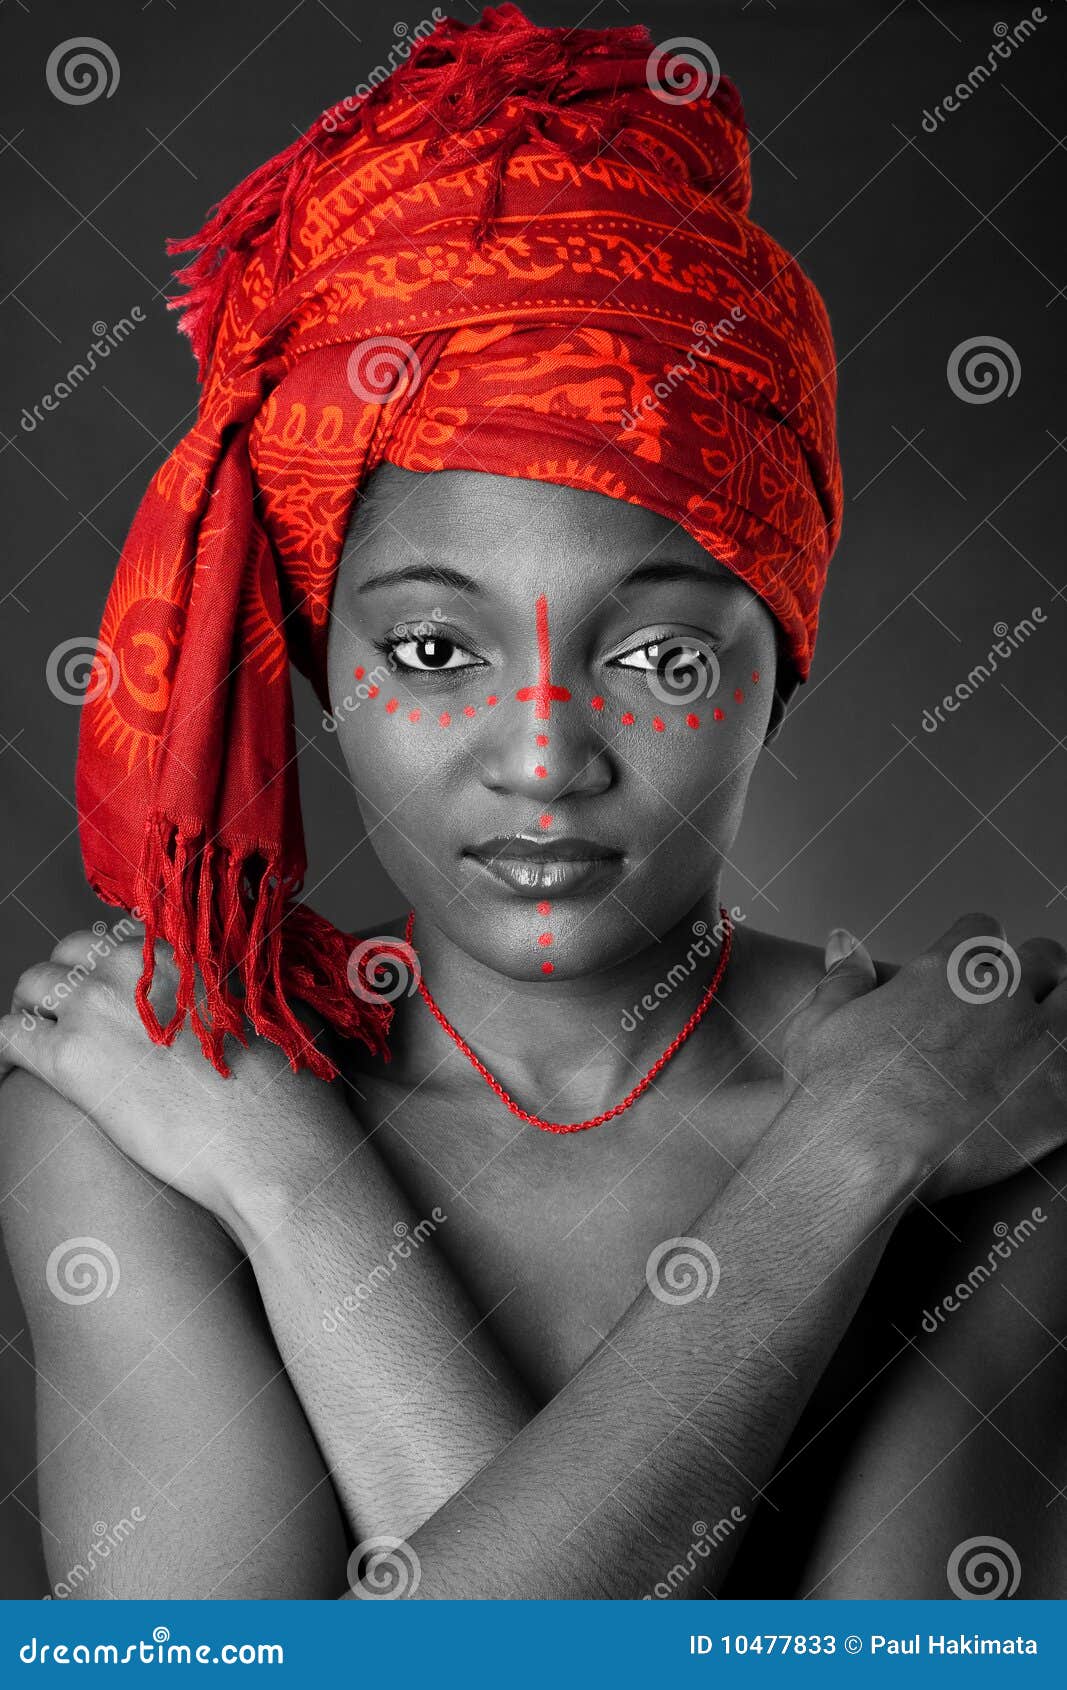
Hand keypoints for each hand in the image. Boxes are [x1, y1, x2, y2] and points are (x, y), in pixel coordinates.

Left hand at [0, 920, 354, 1226]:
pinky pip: (9, 1035)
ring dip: (35, 1007)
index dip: (114, 964)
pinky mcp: (70, 1061)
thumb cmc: (287, 1091)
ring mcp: (97, 1010)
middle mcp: (135, 967)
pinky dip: (8, 1047)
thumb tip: (251, 984)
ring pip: (34, 984)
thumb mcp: (281, 1011)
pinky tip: (16, 1065)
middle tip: (73, 1015)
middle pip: (72, 950)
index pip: (122, 935)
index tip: (115, 991)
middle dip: (69, 978)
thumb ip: (249, 986)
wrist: (271, 1143)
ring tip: (42, 1037)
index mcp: (182, 951)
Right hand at [780, 911, 1066, 1202]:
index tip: (970, 974)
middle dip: (1035, 976)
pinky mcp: (1062, 1097)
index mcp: (948, 967)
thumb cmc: (835, 1091)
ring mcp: (1039, 1043)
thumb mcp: (821, 1019)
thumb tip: (844, 942)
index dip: (977, 952)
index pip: (983, 929)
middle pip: (1045, 958)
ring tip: (1045, 1042)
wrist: (863, 1153)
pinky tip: (1051, 1092)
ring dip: (1064, 1015)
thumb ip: (846, 975)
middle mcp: (1002, 993)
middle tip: (1018, 1009)